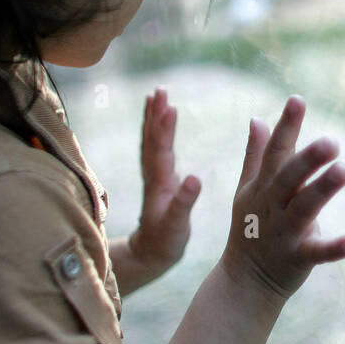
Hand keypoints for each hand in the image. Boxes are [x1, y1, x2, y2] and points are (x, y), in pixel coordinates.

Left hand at [128, 87, 200, 279]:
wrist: (149, 252)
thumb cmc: (166, 241)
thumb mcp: (177, 226)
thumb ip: (184, 202)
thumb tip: (195, 177)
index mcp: (159, 185)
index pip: (160, 152)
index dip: (163, 130)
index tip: (168, 107)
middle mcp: (153, 176)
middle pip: (151, 140)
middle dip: (155, 115)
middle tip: (159, 90)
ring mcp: (153, 175)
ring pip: (151, 140)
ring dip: (153, 117)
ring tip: (156, 94)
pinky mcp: (157, 176)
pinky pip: (155, 146)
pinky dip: (156, 128)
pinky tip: (160, 117)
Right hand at [221, 95, 344, 304]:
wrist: (243, 283)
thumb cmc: (249, 230)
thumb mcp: (247, 192)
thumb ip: (255, 155)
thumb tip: (257, 118)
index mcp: (262, 187)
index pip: (275, 151)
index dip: (286, 126)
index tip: (298, 99)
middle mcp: (271, 206)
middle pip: (288, 177)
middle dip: (307, 158)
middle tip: (332, 141)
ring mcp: (283, 233)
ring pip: (304, 208)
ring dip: (323, 190)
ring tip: (343, 170)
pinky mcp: (297, 258)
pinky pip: (317, 252)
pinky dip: (335, 247)